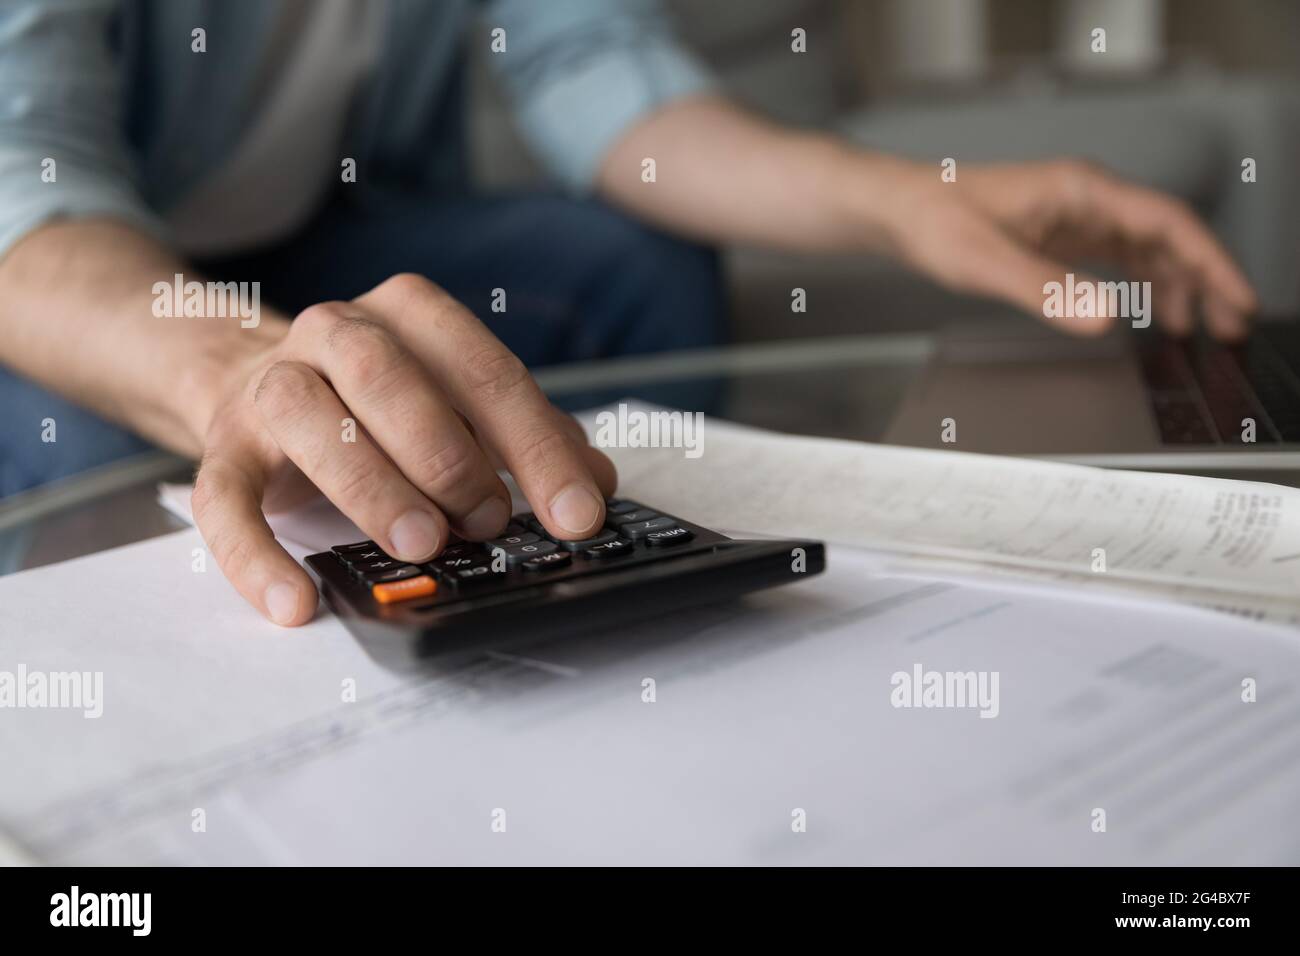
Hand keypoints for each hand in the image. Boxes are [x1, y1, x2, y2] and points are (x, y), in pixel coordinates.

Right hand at [190, 274, 616, 625]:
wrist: (258, 384)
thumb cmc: (388, 406)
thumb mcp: (466, 409)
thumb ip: (528, 441)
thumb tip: (596, 487)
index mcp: (410, 315)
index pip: (483, 369)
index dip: (535, 445)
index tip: (577, 512)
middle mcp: (335, 332)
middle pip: (387, 376)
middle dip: (447, 453)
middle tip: (489, 520)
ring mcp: (271, 387)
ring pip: (308, 421)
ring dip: (371, 486)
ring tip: (422, 545)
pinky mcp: (221, 448)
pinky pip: (223, 500)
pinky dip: (256, 556)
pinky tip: (298, 602)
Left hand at [883, 159, 1257, 339]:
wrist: (897, 210)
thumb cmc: (932, 221)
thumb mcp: (986, 262)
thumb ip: (1046, 290)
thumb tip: (1104, 318)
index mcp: (1081, 191)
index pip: (1168, 223)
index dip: (1211, 263)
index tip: (1237, 300)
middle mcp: (1085, 198)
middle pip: (1167, 235)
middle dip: (1203, 279)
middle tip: (1228, 327)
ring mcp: (1073, 215)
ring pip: (1145, 247)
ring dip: (1174, 284)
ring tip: (1194, 329)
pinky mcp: (1057, 235)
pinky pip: (1116, 256)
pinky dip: (1139, 283)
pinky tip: (1145, 311)